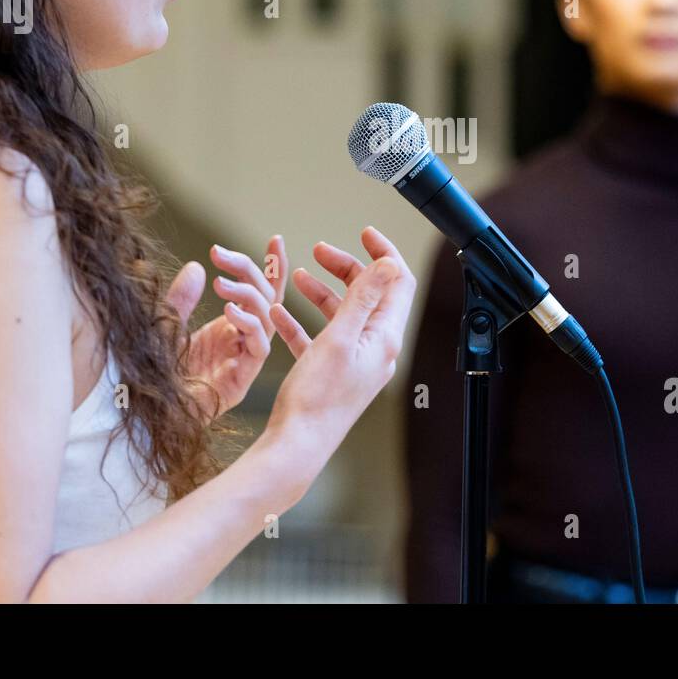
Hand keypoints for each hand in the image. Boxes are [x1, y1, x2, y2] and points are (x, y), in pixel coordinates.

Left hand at [165, 234, 288, 417]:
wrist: (138, 413)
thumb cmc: (150, 374)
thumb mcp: (165, 326)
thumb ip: (181, 300)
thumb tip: (196, 268)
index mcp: (228, 329)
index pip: (261, 293)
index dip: (271, 267)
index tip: (275, 240)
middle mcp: (240, 343)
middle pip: (266, 299)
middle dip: (251, 270)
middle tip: (219, 253)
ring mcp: (242, 362)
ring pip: (267, 319)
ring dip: (248, 295)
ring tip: (220, 284)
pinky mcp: (240, 382)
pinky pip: (259, 349)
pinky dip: (249, 326)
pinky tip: (229, 313)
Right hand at [265, 226, 415, 440]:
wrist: (296, 445)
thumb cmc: (316, 398)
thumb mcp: (339, 337)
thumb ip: (363, 298)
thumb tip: (388, 263)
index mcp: (384, 338)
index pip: (398, 283)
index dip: (383, 253)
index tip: (363, 232)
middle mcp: (376, 349)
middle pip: (369, 295)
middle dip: (345, 268)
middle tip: (320, 250)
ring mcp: (355, 361)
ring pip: (343, 314)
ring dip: (322, 292)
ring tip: (299, 278)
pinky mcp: (333, 373)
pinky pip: (321, 338)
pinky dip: (303, 321)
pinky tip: (280, 313)